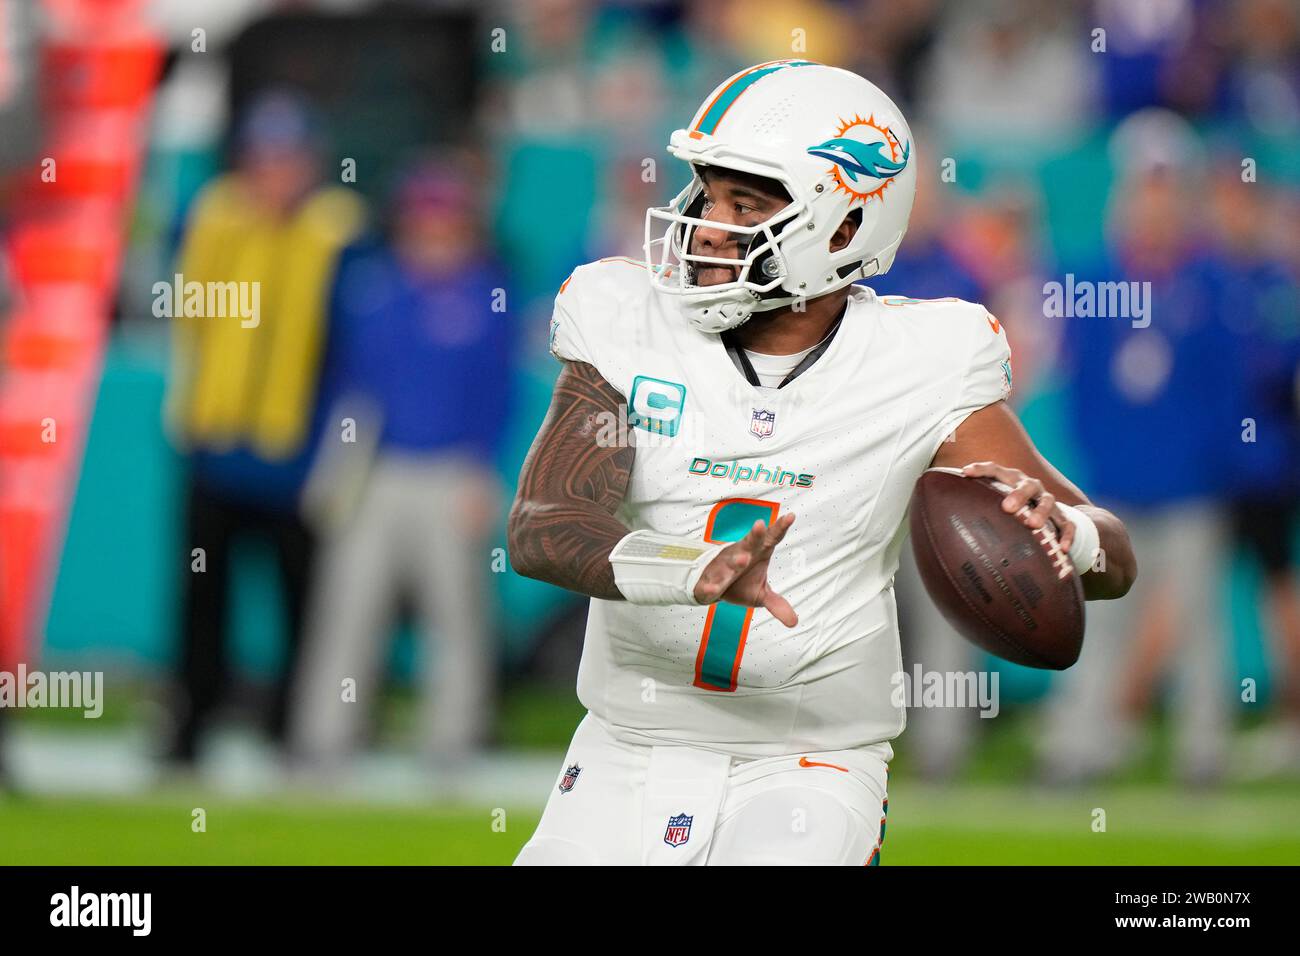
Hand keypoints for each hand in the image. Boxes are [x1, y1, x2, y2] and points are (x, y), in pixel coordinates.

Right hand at [692, 514, 798, 627]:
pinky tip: (714, 589)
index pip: (770, 538)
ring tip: (743, 559)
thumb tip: (794, 623)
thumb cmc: (740, 583)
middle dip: (754, 535)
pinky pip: (709, 583)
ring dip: (736, 560)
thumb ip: (777, 604)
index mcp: (756, 553)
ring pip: (729, 561)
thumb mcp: (761, 594)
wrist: (711, 588)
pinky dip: (711, 586)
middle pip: (749, 543)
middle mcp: (740, 555)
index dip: (779, 528)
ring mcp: (723, 566)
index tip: (790, 516)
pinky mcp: (708, 580)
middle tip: (760, 525)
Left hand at [960, 461, 1075, 551]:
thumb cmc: (1007, 509)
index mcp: (1009, 479)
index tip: (965, 473)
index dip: (980, 469)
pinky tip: (1062, 549)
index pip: (995, 469)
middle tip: (1007, 508)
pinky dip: (1066, 536)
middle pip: (1025, 484)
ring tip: (1033, 525)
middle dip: (1017, 494)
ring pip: (1047, 502)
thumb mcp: (989, 503)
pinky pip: (1067, 525)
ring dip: (1041, 512)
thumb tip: (929, 519)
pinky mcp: (1062, 518)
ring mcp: (1047, 501)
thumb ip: (967, 507)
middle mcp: (1029, 487)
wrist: (1043, 513)